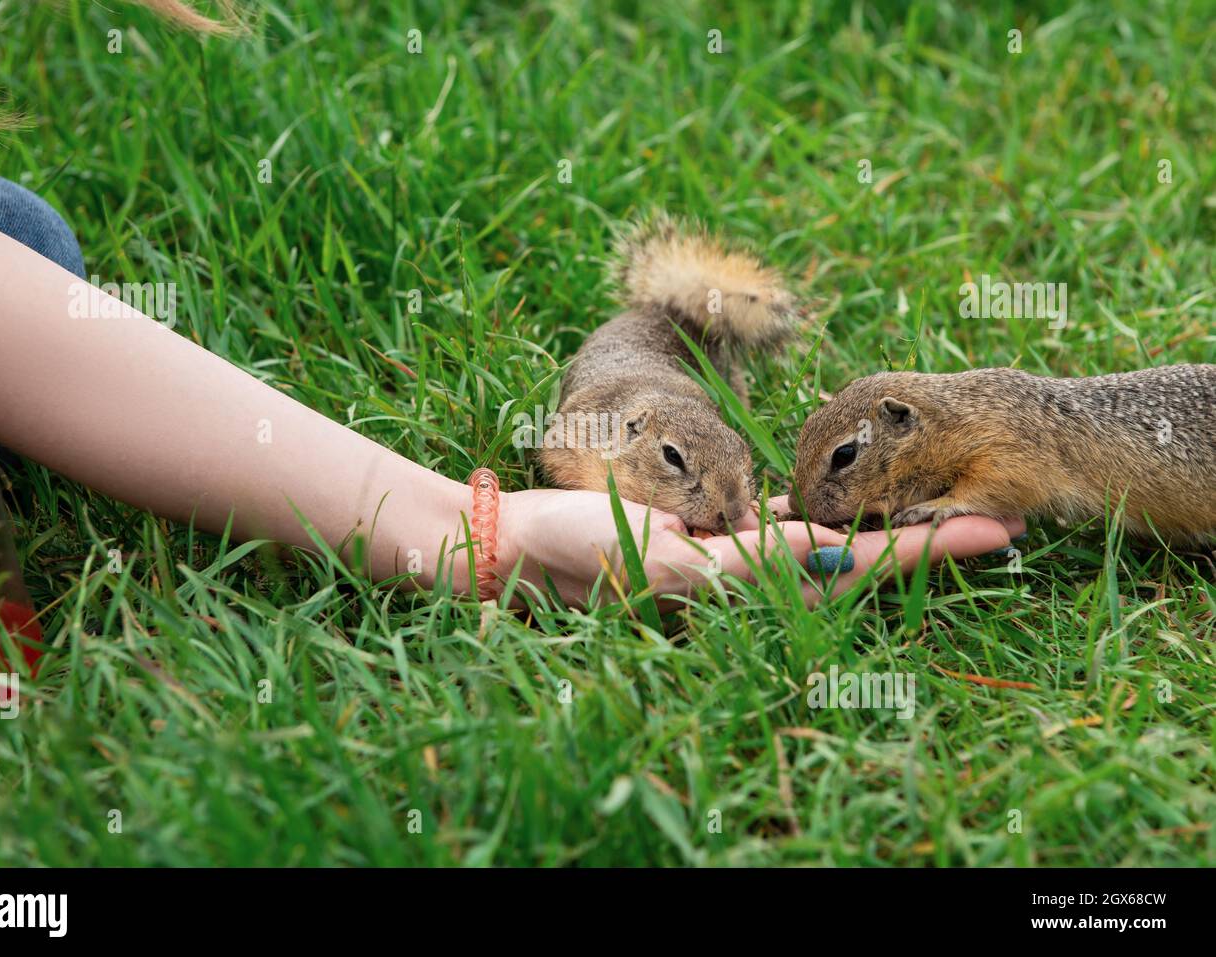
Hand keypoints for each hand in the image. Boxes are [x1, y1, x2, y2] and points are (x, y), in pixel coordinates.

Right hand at [497, 490, 1024, 608]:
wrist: (521, 542)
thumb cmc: (581, 551)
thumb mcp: (669, 558)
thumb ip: (751, 561)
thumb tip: (833, 557)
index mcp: (748, 593)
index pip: (856, 567)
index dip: (928, 549)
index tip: (995, 530)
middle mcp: (755, 582)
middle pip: (864, 559)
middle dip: (932, 537)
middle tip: (1005, 513)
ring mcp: (740, 558)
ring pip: (837, 541)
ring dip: (894, 522)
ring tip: (956, 500)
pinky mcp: (719, 537)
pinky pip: (791, 525)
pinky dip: (835, 511)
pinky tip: (867, 496)